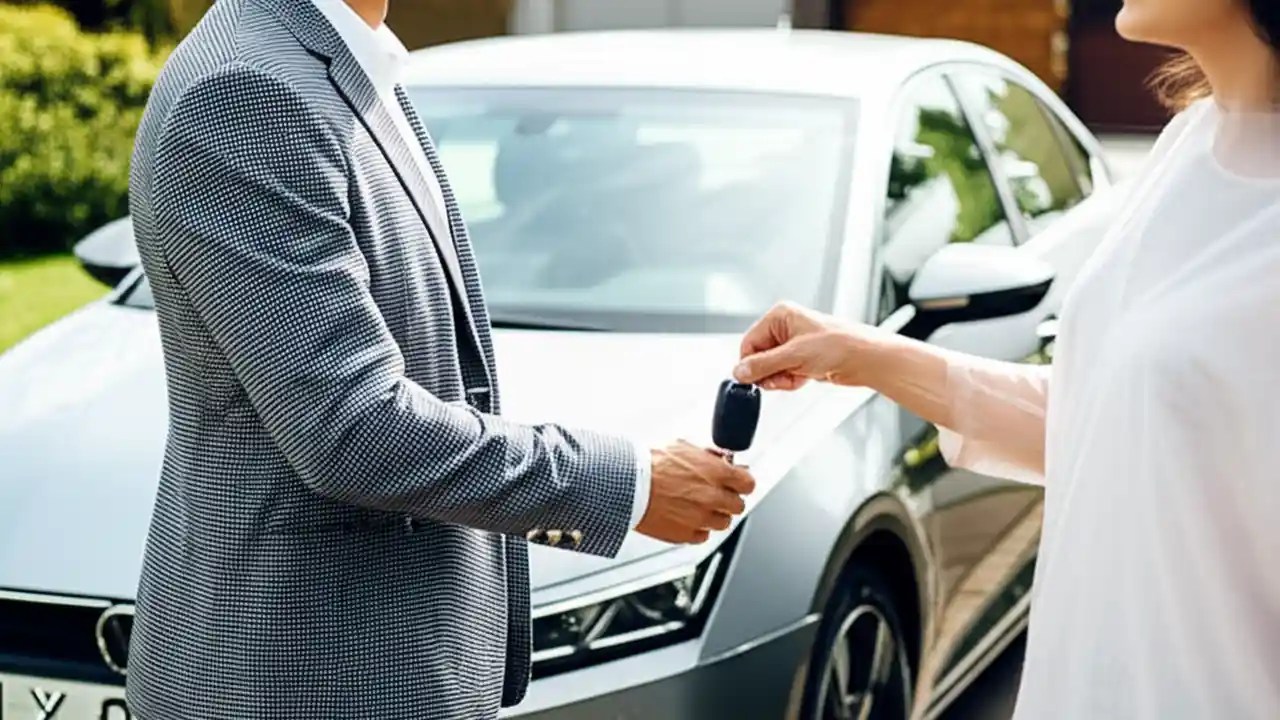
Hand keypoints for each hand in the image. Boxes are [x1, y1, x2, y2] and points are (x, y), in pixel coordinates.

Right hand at [636, 440, 755, 543]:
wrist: (628, 485)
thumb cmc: (650, 464)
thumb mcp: (683, 447)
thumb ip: (707, 455)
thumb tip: (721, 458)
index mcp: (716, 473)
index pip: (748, 483)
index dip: (742, 483)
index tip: (737, 483)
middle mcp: (713, 497)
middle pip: (738, 506)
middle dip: (729, 499)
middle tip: (716, 494)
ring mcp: (701, 518)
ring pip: (723, 523)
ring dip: (715, 515)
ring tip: (698, 506)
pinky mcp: (686, 534)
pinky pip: (703, 536)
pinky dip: (697, 528)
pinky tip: (686, 517)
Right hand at [733, 301, 887, 389]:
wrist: (864, 358)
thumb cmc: (838, 345)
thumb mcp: (794, 356)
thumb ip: (762, 365)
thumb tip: (740, 371)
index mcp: (780, 316)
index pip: (749, 342)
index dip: (750, 363)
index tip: (752, 378)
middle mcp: (785, 328)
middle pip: (759, 357)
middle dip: (769, 372)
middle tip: (781, 377)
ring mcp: (794, 344)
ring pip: (771, 368)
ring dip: (781, 377)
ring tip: (796, 375)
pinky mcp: (802, 358)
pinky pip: (784, 373)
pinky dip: (790, 380)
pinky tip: (804, 377)